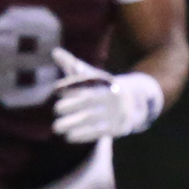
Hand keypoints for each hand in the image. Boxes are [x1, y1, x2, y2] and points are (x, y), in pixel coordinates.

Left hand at [50, 47, 164, 143]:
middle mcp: (114, 95)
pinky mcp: (120, 127)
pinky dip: (84, 135)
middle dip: (71, 105)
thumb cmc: (103, 88)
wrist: (134, 104)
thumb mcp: (92, 77)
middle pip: (90, 99)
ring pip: (93, 117)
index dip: (72, 85)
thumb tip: (55, 52)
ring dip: (74, 123)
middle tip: (56, 110)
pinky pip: (100, 131)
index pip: (88, 82)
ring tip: (56, 128)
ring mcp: (118, 111)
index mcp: (107, 81)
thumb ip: (73, 65)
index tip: (56, 89)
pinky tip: (69, 137)